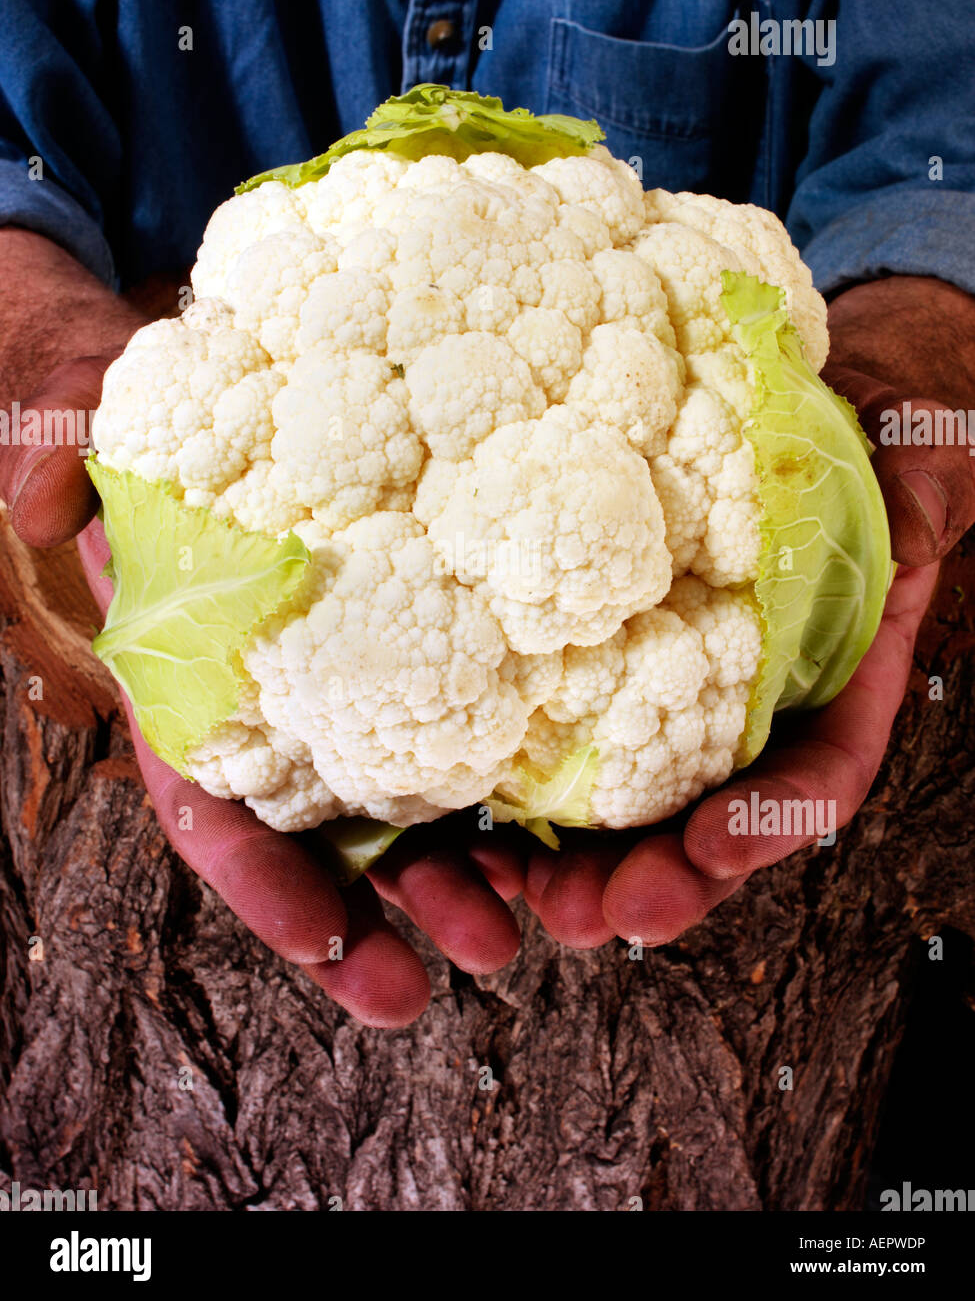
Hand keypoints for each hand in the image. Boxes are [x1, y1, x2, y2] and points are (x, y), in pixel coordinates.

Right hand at [2, 356, 524, 1026]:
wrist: (213, 380)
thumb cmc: (139, 418)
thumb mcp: (75, 418)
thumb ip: (47, 453)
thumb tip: (38, 498)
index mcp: (187, 685)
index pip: (207, 810)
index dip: (259, 884)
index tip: (319, 945)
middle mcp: (271, 707)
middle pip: (322, 838)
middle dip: (379, 915)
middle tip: (444, 975)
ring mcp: (347, 682)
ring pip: (399, 804)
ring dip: (450, 875)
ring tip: (516, 931)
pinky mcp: (412, 643)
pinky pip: (456, 726)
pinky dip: (493, 786)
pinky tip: (545, 827)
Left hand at [518, 277, 974, 948]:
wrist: (805, 420)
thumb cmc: (866, 437)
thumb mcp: (915, 444)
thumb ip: (923, 479)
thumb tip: (916, 495)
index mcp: (838, 676)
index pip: (820, 772)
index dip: (772, 820)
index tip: (716, 846)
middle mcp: (758, 708)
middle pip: (716, 821)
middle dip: (665, 879)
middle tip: (602, 914)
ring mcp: (682, 697)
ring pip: (640, 808)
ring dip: (588, 868)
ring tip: (528, 897)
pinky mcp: (613, 670)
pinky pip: (574, 745)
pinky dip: (535, 798)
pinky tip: (486, 826)